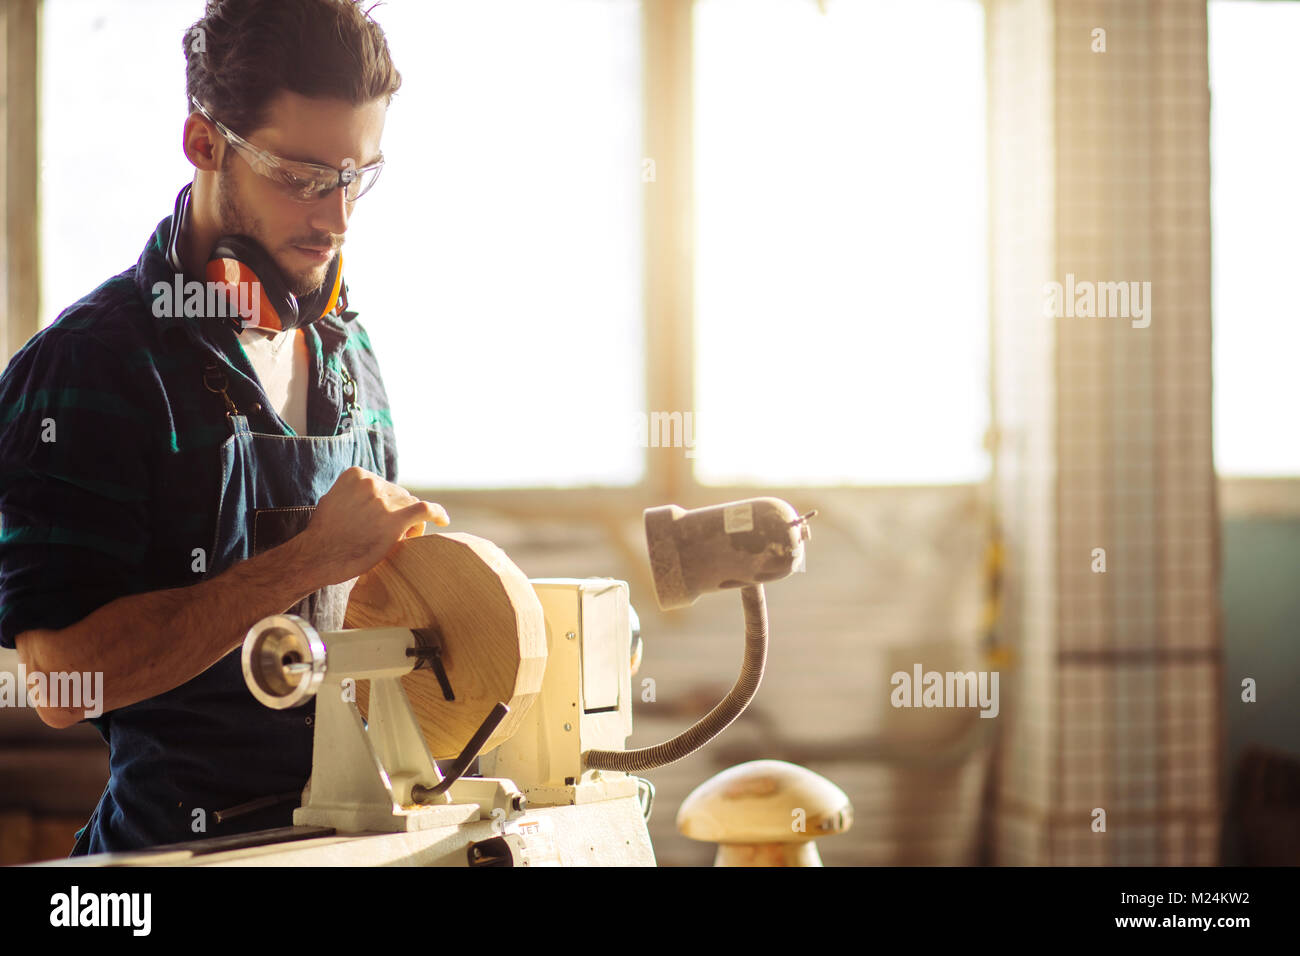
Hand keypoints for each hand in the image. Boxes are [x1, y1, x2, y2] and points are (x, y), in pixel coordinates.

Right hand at [297, 466, 448, 585]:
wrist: (317, 556)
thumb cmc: (324, 534)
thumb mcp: (333, 499)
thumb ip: (354, 492)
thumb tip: (371, 492)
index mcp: (356, 474)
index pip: (385, 486)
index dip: (386, 504)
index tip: (379, 520)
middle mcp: (372, 483)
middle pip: (399, 495)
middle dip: (396, 514)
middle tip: (383, 536)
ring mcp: (384, 501)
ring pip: (411, 506)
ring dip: (408, 522)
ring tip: (394, 540)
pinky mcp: (395, 521)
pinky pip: (426, 510)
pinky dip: (438, 513)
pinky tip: (443, 520)